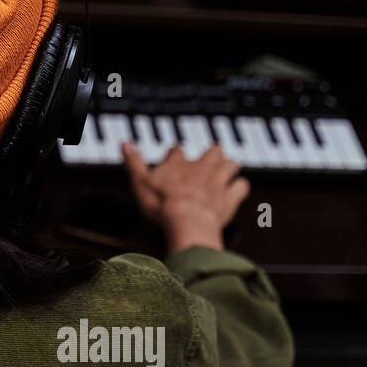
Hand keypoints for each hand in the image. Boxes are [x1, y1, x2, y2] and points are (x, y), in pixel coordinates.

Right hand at [121, 143, 249, 253]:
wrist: (187, 222)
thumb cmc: (162, 204)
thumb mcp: (139, 182)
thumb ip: (133, 162)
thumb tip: (124, 144)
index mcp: (178, 163)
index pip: (177, 150)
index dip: (175, 152)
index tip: (173, 155)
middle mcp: (201, 168)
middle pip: (212, 152)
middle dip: (212, 153)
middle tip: (210, 155)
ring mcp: (217, 182)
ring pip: (230, 165)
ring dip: (229, 166)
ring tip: (227, 167)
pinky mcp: (230, 197)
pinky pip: (241, 186)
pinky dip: (240, 187)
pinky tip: (237, 189)